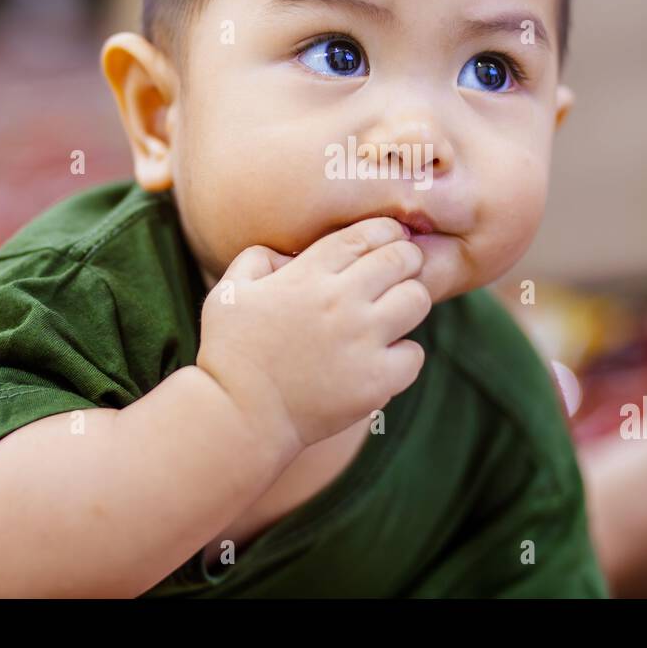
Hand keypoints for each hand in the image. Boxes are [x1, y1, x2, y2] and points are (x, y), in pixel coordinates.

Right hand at [195, 217, 430, 453]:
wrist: (239, 416)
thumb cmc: (230, 352)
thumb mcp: (229, 291)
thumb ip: (258, 257)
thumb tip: (290, 253)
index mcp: (308, 275)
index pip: (368, 234)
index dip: (387, 231)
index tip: (389, 238)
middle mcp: (340, 302)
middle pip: (401, 259)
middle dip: (406, 259)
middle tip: (401, 271)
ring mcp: (361, 341)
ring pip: (417, 300)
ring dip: (409, 302)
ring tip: (393, 314)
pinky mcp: (376, 380)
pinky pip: (414, 353)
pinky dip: (404, 355)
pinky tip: (383, 358)